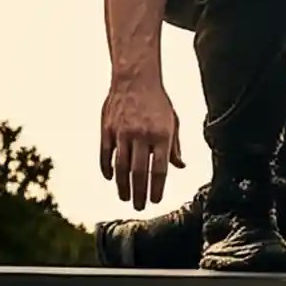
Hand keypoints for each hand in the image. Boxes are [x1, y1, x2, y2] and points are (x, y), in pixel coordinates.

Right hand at [99, 81, 183, 209]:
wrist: (135, 79)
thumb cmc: (157, 102)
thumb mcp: (173, 122)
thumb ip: (174, 146)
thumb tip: (180, 166)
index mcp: (161, 135)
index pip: (160, 169)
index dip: (158, 188)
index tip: (156, 200)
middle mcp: (142, 136)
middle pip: (139, 172)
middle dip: (139, 193)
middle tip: (139, 206)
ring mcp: (122, 133)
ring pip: (121, 167)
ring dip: (123, 186)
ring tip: (125, 198)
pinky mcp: (107, 130)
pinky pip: (105, 155)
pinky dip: (107, 169)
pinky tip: (111, 179)